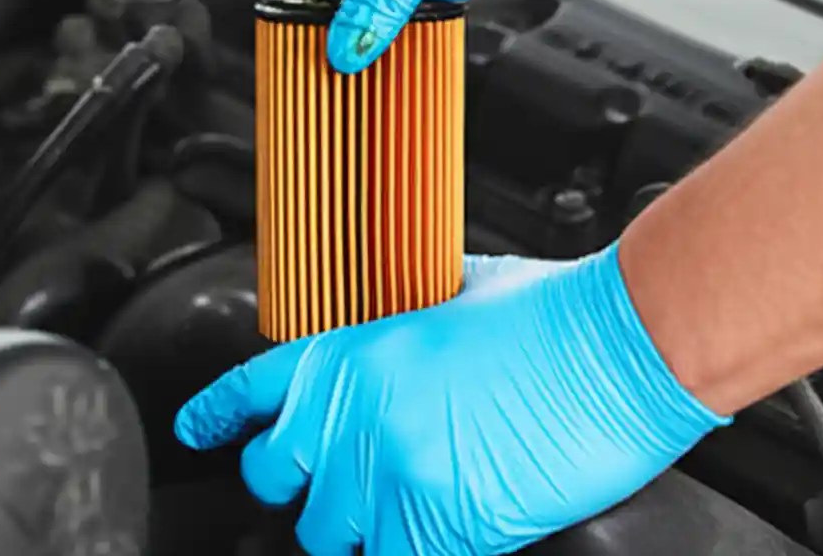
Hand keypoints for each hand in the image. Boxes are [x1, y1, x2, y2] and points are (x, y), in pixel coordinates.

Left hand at [174, 244, 727, 554]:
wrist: (622, 345)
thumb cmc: (558, 311)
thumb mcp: (459, 292)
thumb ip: (405, 321)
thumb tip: (396, 336)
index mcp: (353, 351)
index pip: (254, 393)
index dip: (217, 416)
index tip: (200, 432)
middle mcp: (354, 415)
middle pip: (281, 482)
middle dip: (308, 487)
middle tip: (351, 485)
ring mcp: (390, 475)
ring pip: (332, 537)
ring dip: (364, 529)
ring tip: (413, 505)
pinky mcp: (438, 527)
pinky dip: (410, 548)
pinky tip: (443, 526)